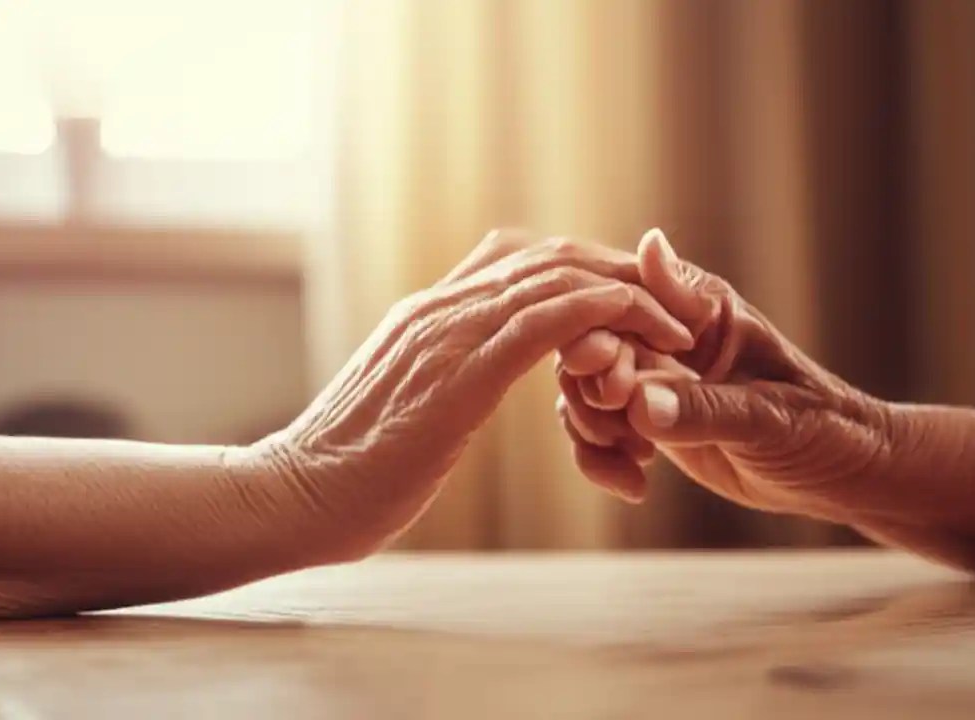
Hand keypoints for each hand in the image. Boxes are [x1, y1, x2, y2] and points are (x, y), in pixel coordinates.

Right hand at [253, 230, 693, 556]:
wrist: (295, 497)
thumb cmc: (347, 472)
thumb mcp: (402, 410)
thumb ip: (435, 382)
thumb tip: (463, 385)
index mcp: (426, 316)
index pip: (519, 263)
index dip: (585, 272)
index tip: (634, 300)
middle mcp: (438, 308)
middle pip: (549, 257)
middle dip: (619, 271)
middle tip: (675, 300)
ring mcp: (446, 333)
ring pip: (556, 278)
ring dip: (627, 291)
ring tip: (679, 319)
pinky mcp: (461, 373)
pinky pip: (548, 320)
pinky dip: (606, 314)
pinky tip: (645, 331)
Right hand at [559, 229, 893, 522]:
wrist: (841, 474)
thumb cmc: (823, 429)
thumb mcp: (766, 417)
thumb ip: (700, 406)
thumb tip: (636, 399)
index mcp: (699, 308)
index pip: (622, 300)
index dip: (600, 339)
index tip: (612, 387)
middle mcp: (667, 333)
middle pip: (584, 342)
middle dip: (589, 391)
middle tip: (618, 429)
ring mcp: (652, 373)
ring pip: (579, 386)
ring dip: (589, 427)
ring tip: (634, 462)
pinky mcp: (644, 414)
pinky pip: (592, 425)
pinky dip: (597, 456)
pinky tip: (635, 483)